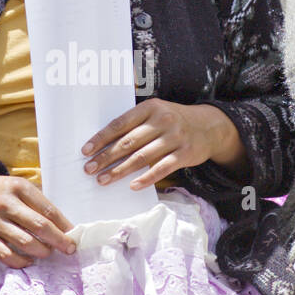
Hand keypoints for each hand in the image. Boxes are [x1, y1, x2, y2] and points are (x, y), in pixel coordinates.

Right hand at [0, 168, 75, 267]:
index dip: (64, 224)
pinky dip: (20, 262)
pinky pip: (6, 255)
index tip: (74, 233)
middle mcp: (7, 205)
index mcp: (18, 189)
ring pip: (26, 243)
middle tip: (70, 248)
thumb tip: (59, 221)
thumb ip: (34, 199)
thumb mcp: (14, 184)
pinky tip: (29, 261)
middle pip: (40, 226)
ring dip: (42, 251)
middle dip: (59, 240)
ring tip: (49, 253)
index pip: (47, 209)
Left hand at [81, 99, 245, 186]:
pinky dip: (146, 179)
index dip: (101, 138)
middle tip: (89, 169)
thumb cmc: (173, 121)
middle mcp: (162, 120)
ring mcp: (175, 137)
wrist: (209, 126)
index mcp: (150, 108)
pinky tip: (132, 186)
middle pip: (128, 142)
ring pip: (142, 157)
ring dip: (119, 170)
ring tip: (103, 180)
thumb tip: (104, 144)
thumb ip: (134, 124)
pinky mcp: (184, 154)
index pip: (120, 123)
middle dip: (106, 157)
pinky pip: (161, 168)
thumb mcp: (156, 113)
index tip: (86, 151)